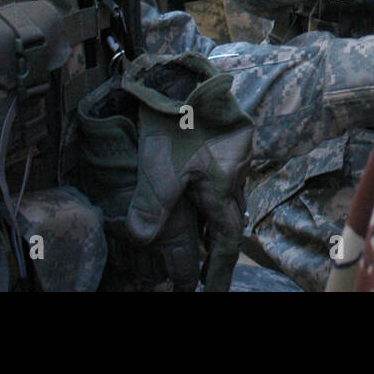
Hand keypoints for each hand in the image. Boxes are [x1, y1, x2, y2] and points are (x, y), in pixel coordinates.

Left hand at [121, 53, 252, 292]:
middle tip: (206, 280)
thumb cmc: (179, 123)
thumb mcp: (161, 168)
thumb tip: (141, 239)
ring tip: (203, 249)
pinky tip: (202, 202)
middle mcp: (233, 181)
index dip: (217, 273)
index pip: (223, 244)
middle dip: (218, 257)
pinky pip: (226, 187)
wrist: (191, 79)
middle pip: (230, 228)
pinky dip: (214, 204)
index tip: (209, 295)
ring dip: (216, 229)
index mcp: (221, 192)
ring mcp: (232, 164)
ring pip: (229, 206)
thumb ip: (152, 207)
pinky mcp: (226, 149)